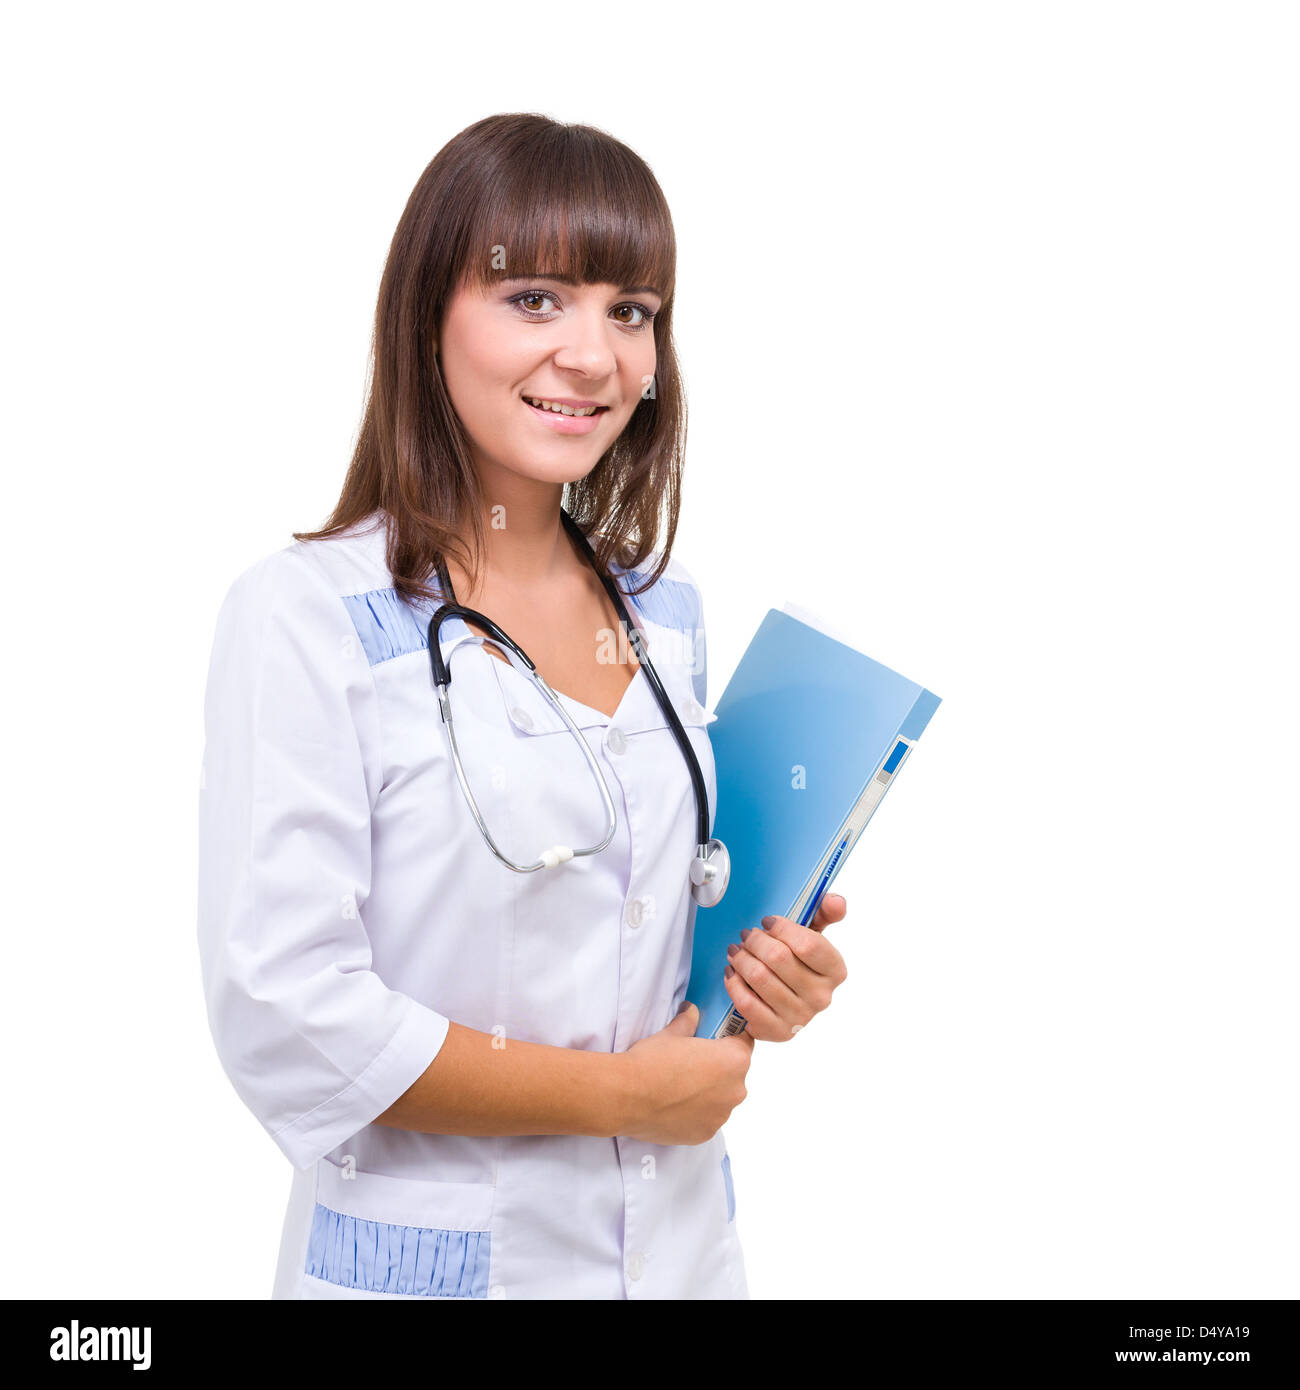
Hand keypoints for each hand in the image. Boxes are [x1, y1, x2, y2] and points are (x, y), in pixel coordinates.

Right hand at [619, 1002, 753, 1144]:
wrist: (627, 1096)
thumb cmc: (652, 1061)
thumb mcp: (672, 1033)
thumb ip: (689, 1021)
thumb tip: (692, 1012)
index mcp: (734, 1060)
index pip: (745, 1042)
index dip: (730, 1038)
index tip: (716, 1039)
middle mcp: (736, 1090)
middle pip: (735, 1073)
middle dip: (718, 1067)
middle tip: (692, 1062)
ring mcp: (721, 1116)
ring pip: (721, 1098)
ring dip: (709, 1092)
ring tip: (680, 1086)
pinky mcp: (706, 1134)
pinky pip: (708, 1118)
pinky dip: (697, 1112)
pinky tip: (675, 1105)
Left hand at [724, 893, 848, 1040]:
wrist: (786, 1003)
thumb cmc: (798, 964)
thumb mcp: (813, 936)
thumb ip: (824, 913)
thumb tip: (837, 901)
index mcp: (835, 970)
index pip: (808, 943)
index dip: (782, 928)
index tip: (767, 922)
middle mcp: (822, 997)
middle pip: (778, 958)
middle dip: (756, 941)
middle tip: (746, 936)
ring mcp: (800, 1017)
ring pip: (759, 977)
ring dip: (741, 959)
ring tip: (737, 951)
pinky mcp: (777, 1031)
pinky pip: (747, 1003)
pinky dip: (734, 983)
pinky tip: (733, 973)